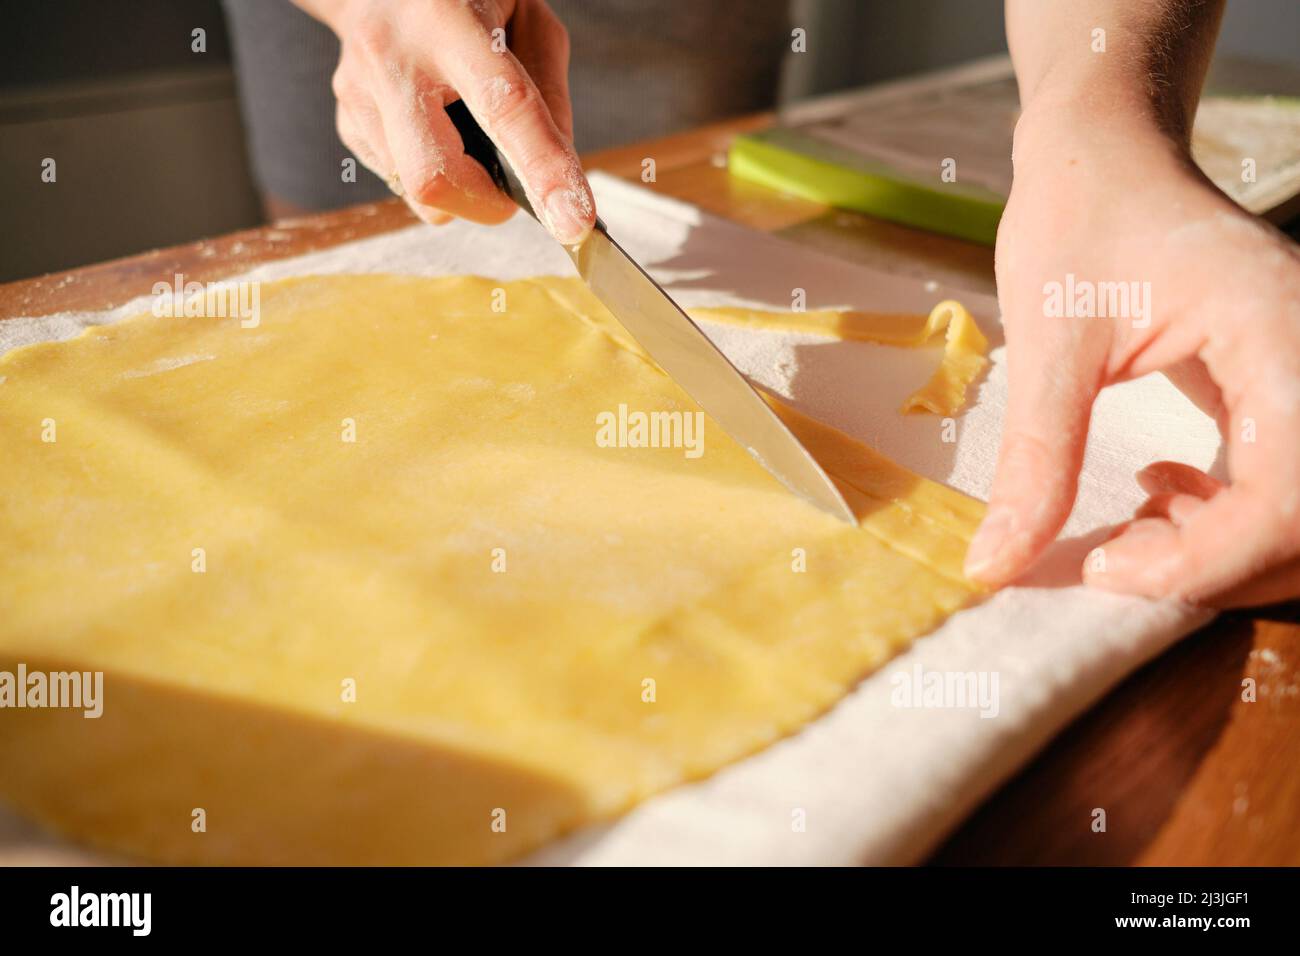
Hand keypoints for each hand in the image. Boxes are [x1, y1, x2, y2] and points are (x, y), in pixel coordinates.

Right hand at [296, 0, 594, 242]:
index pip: (504, 110)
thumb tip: (558, 176)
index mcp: (448, 22)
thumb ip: (549, 94)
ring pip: (415, 191)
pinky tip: (434, 128)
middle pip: (434, 177)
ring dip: (459, 188)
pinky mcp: (347, 119)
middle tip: (511, 190)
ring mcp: (359, 91)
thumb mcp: (528, 19)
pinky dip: (431, 173)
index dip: (543, 171)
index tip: (573, 223)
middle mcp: (393, 57)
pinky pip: (398, 180)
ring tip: (465, 133)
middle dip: (484, 204)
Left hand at [964, 104, 1299, 606]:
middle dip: (1216, 568)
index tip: (1105, 569)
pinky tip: (1159, 490)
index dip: (1203, 560)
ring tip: (1134, 526)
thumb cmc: (1079, 220)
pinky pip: (1284, 483)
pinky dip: (1227, 517)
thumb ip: (1036, 458)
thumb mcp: (1050, 341)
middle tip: (1114, 562)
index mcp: (1282, 333)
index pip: (1288, 496)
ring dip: (1223, 550)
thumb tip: (997, 564)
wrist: (1102, 156)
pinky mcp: (1288, 387)